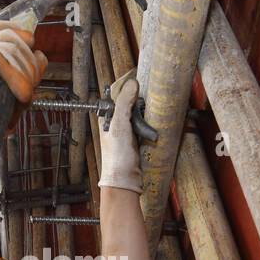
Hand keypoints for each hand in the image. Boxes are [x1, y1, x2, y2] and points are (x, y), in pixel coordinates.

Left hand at [98, 70, 141, 193]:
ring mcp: (127, 132)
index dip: (127, 86)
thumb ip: (124, 103)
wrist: (125, 181)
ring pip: (139, 114)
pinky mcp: (137, 140)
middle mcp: (115, 123)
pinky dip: (150, 124)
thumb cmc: (117, 157)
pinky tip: (153, 126)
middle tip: (147, 96)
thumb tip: (132, 83)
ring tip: (151, 110)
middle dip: (139, 100)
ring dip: (146, 113)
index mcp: (107, 118)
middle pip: (130, 103)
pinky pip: (145, 126)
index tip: (139, 78)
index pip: (117, 95)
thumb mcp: (119, 125)